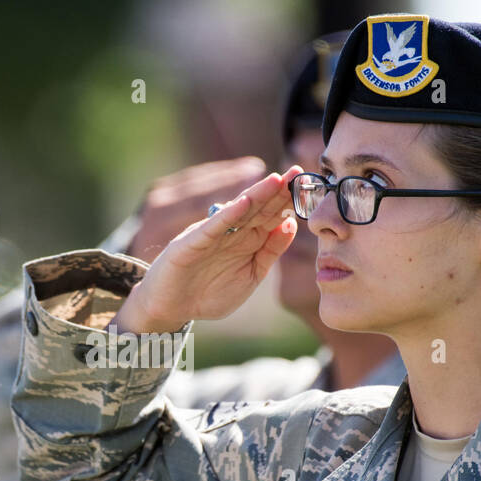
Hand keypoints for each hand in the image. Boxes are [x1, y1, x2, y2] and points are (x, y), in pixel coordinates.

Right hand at [116, 168, 301, 333]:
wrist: (170, 308)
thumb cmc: (208, 293)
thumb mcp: (250, 275)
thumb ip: (270, 252)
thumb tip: (290, 224)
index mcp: (247, 240)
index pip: (271, 216)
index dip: (289, 202)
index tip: (310, 188)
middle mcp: (231, 232)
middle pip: (258, 208)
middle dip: (278, 191)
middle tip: (299, 172)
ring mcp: (210, 235)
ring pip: (237, 212)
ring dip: (257, 195)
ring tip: (276, 180)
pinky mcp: (190, 244)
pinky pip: (211, 228)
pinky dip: (227, 216)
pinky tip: (242, 203)